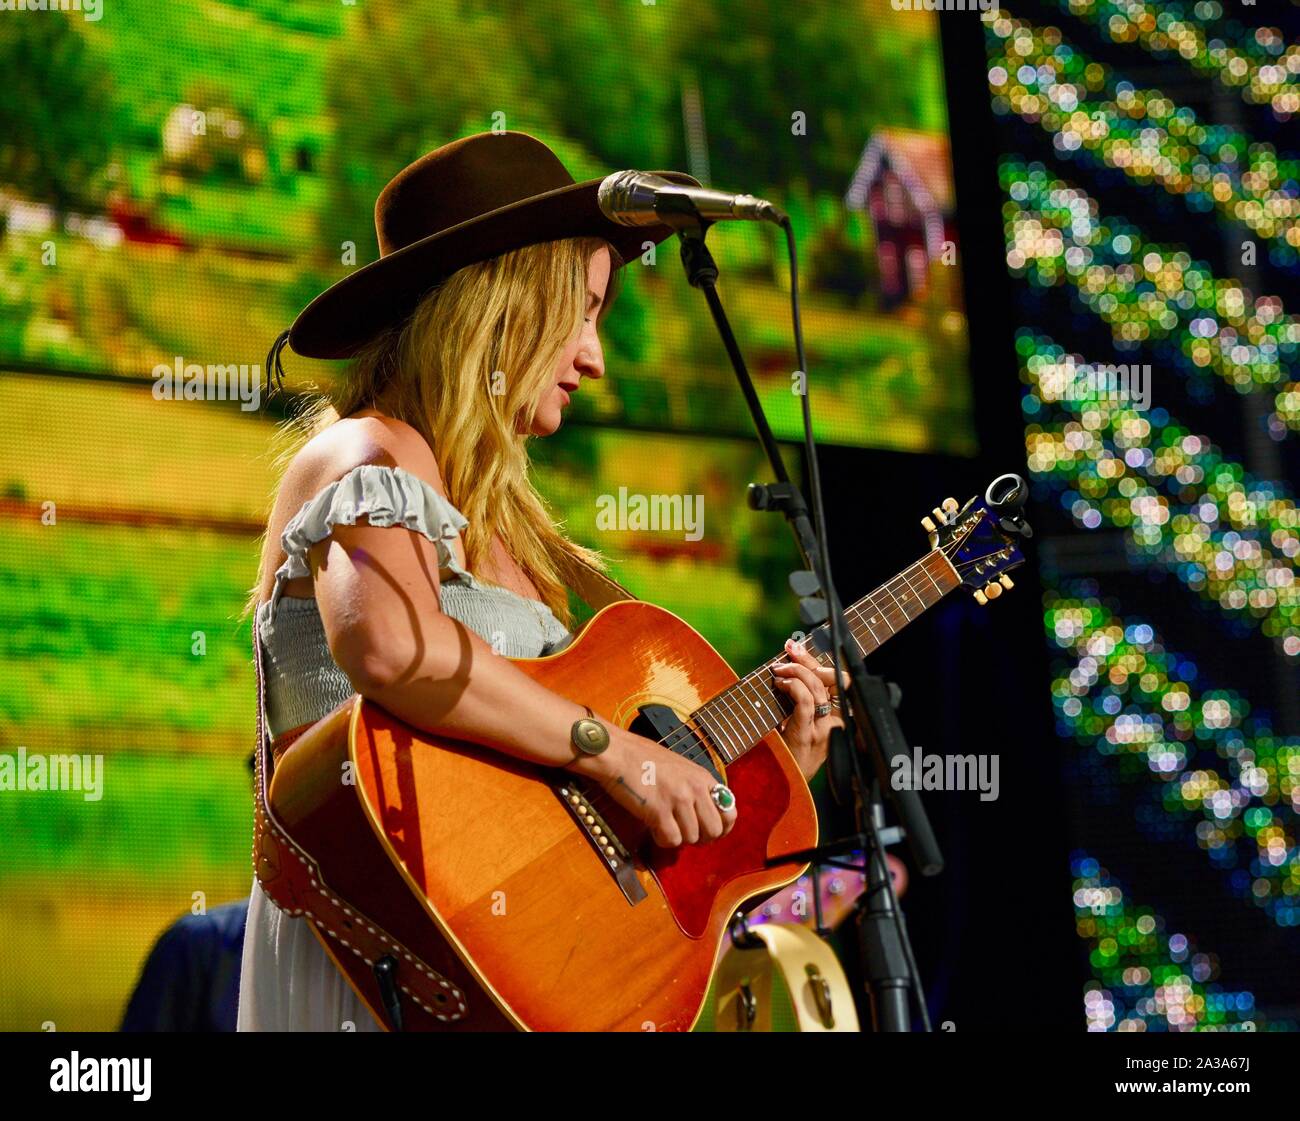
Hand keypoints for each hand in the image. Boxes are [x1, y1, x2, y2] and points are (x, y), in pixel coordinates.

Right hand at [571, 727, 737, 847]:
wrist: (618, 753)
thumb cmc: (643, 759)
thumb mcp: (681, 768)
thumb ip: (696, 788)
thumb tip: (707, 816)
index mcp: (703, 777)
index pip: (730, 813)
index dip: (722, 829)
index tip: (707, 832)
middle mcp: (695, 788)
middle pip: (714, 831)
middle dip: (699, 838)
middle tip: (682, 831)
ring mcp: (678, 799)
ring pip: (691, 838)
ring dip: (676, 837)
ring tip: (662, 823)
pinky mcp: (659, 811)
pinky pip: (671, 840)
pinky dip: (661, 840)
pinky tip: (652, 827)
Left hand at [771, 637, 846, 780]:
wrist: (783, 786)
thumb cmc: (788, 755)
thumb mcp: (799, 724)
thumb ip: (799, 701)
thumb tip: (786, 669)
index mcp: (838, 719)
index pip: (837, 680)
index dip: (817, 660)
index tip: (797, 647)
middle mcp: (835, 723)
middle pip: (832, 679)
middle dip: (808, 660)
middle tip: (788, 652)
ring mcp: (822, 729)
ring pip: (817, 687)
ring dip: (796, 671)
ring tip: (779, 670)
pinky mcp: (806, 735)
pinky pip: (805, 702)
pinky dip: (793, 687)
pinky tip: (781, 684)